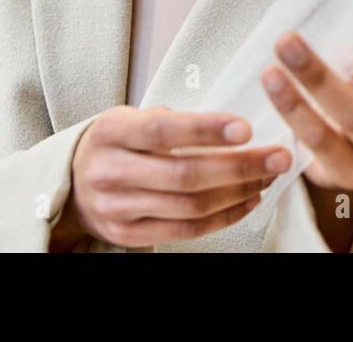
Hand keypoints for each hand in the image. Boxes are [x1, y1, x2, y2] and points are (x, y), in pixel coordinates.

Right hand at [51, 105, 291, 249]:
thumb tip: (234, 125)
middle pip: (185, 175)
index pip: (162, 131)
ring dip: (239, 192)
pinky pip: (186, 230)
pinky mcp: (128, 235)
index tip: (246, 128)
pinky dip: (225, 216)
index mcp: (112, 132)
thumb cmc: (119, 143)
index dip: (206, 130)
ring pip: (190, 206)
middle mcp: (110, 172)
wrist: (73, 184)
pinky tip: (249, 200)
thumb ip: (173, 119)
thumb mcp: (133, 118)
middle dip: (241, 167)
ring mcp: (117, 208)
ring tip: (268, 176)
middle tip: (278, 157)